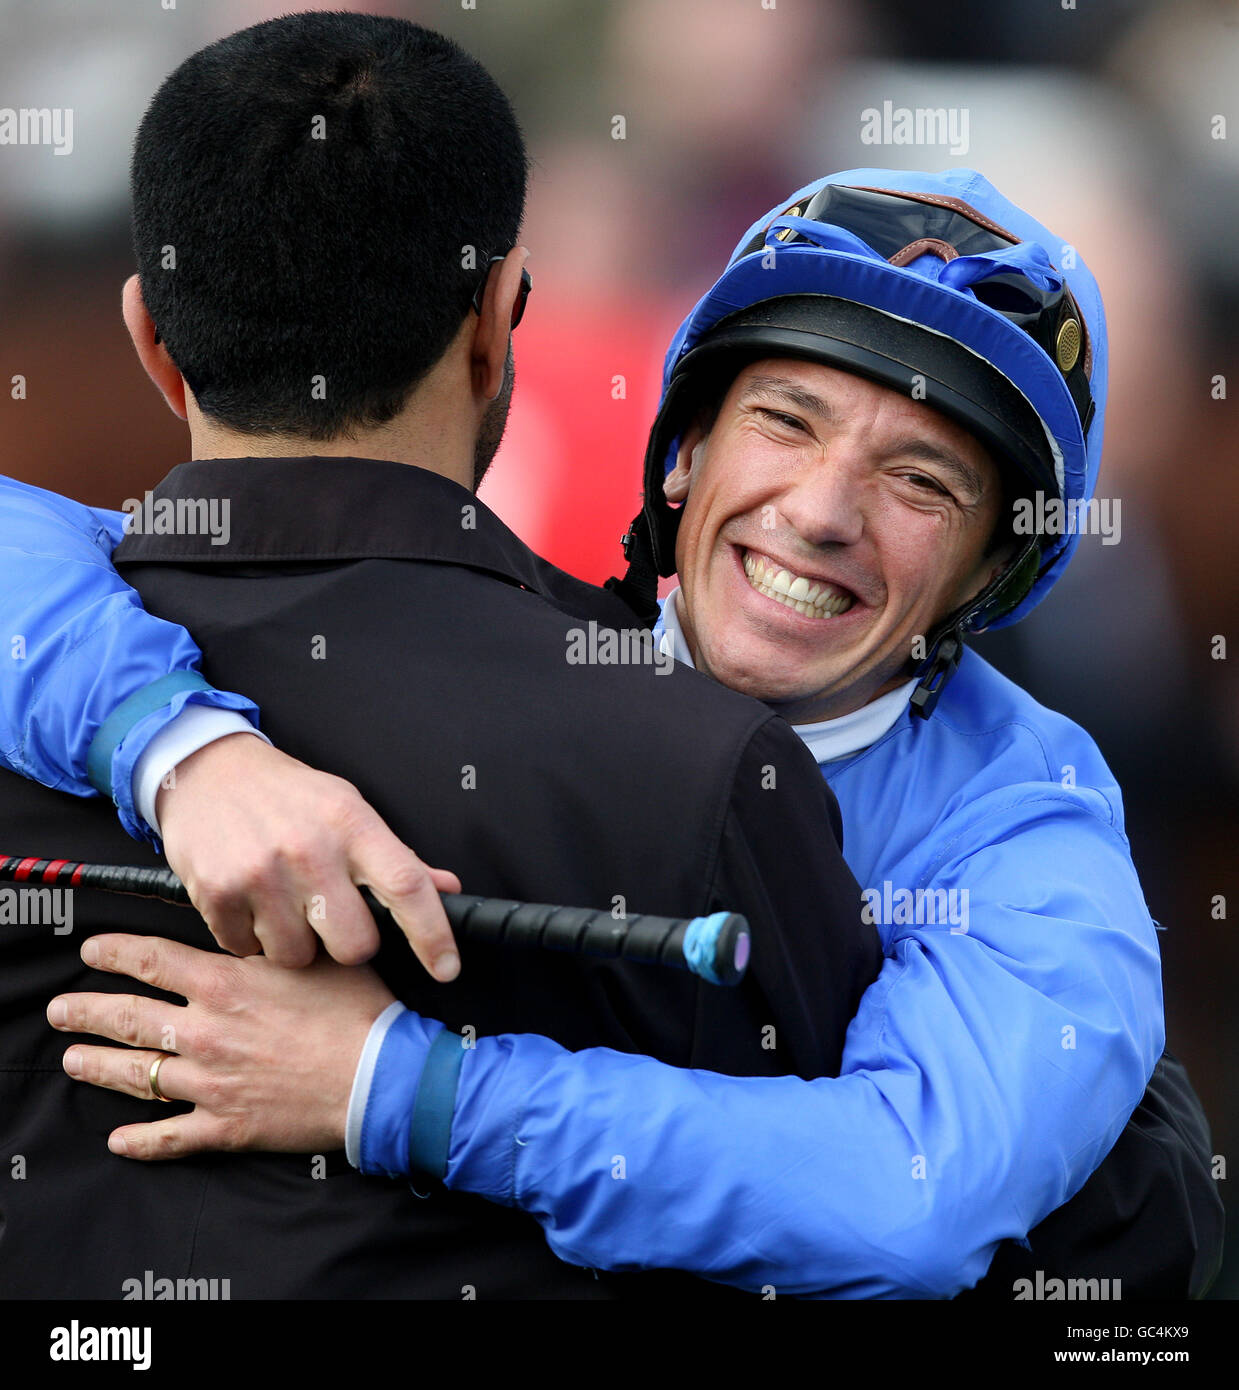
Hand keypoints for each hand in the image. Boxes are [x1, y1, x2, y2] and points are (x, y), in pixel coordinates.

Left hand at [47, 933, 397, 1158]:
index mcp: (225, 982)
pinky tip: (120, 1141)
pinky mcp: (225, 1125)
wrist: (378, 1076)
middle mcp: (205, 1031)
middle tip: (61, 1009)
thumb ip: (276, 940)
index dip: (115, 953)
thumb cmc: (357, 1010)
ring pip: (137, 1075)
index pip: (152, 960)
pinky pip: (170, 1136)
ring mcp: (209, 1082)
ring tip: (74, 1061)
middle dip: (87, 1011)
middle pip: (128, 1017)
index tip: (92, 951)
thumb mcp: (316, 956)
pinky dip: (141, 1140)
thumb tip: (259, 919)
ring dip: (99, 1067)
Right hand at [156, 733, 461, 976]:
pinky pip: (248, 950)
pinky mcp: (218, 892)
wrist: (207, 770)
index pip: (407, 886)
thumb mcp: (348, 809)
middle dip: (349, 944)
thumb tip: (447, 888)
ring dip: (295, 942)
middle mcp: (309, 850)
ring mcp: (261, 873)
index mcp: (352, 824)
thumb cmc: (289, 796)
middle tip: (332, 917)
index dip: (433, 934)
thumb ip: (396, 857)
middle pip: (354, 945)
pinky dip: (252, 937)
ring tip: (284, 903)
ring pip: (298, 957)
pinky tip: (251, 902)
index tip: (447, 968)